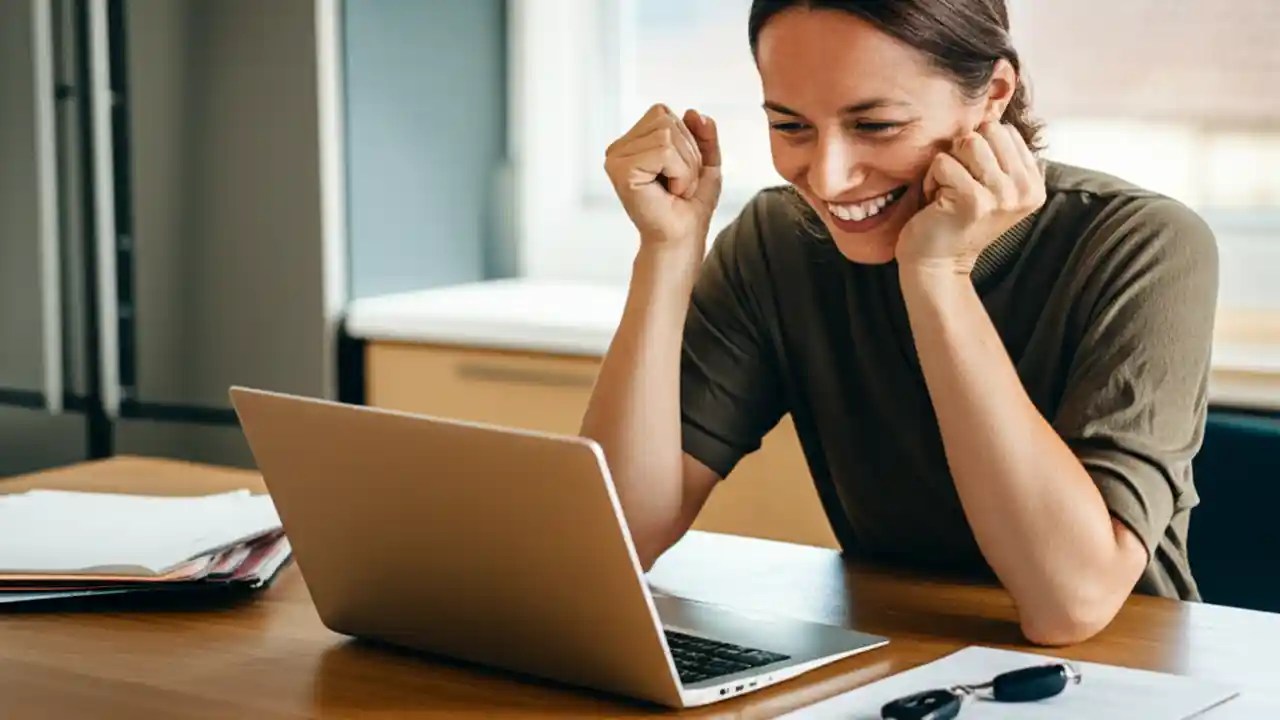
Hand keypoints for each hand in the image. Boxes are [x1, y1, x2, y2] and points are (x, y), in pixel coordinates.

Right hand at [604, 104, 722, 249]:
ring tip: (675, 189)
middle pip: (666, 121)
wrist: (682, 238)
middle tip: (679, 183)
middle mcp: (619, 148)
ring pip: (667, 136)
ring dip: (685, 167)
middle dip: (687, 154)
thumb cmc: (689, 205)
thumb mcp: (705, 162)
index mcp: (632, 142)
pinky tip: (669, 192)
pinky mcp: (621, 170)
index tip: (679, 171)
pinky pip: (665, 151)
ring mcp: (616, 158)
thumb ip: (703, 134)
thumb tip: (694, 112)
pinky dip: (679, 173)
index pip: (663, 113)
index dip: (685, 141)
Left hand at [897, 122, 1045, 276]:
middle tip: (956, 184)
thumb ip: (1001, 155)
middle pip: (988, 130)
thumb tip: (995, 111)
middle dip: (962, 151)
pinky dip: (931, 180)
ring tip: (947, 191)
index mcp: (1033, 184)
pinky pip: (943, 162)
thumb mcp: (990, 186)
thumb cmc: (955, 219)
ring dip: (947, 164)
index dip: (978, 149)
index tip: (973, 181)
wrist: (937, 264)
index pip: (1005, 131)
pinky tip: (936, 203)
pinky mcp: (974, 201)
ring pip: (968, 142)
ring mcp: (1002, 196)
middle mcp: (1024, 190)